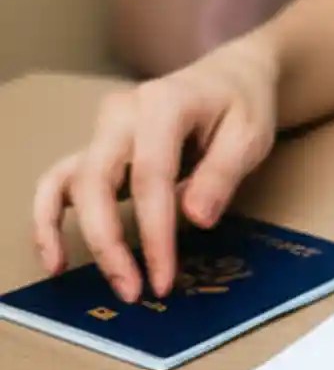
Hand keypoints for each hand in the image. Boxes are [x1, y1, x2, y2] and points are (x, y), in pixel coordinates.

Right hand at [32, 36, 279, 300]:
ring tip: (67, 274)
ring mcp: (103, 130)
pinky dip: (48, 216)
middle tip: (132, 291)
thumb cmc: (242, 107)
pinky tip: (55, 256)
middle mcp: (121, 114)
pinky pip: (61, 181)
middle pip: (98, 181)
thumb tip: (194, 219)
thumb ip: (221, 175)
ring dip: (68, 232)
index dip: (154, 233)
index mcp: (162, 105)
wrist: (230, 78)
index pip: (150, 177)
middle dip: (109, 242)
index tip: (163, 278)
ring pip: (70, 181)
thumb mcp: (249, 137)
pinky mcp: (98, 149)